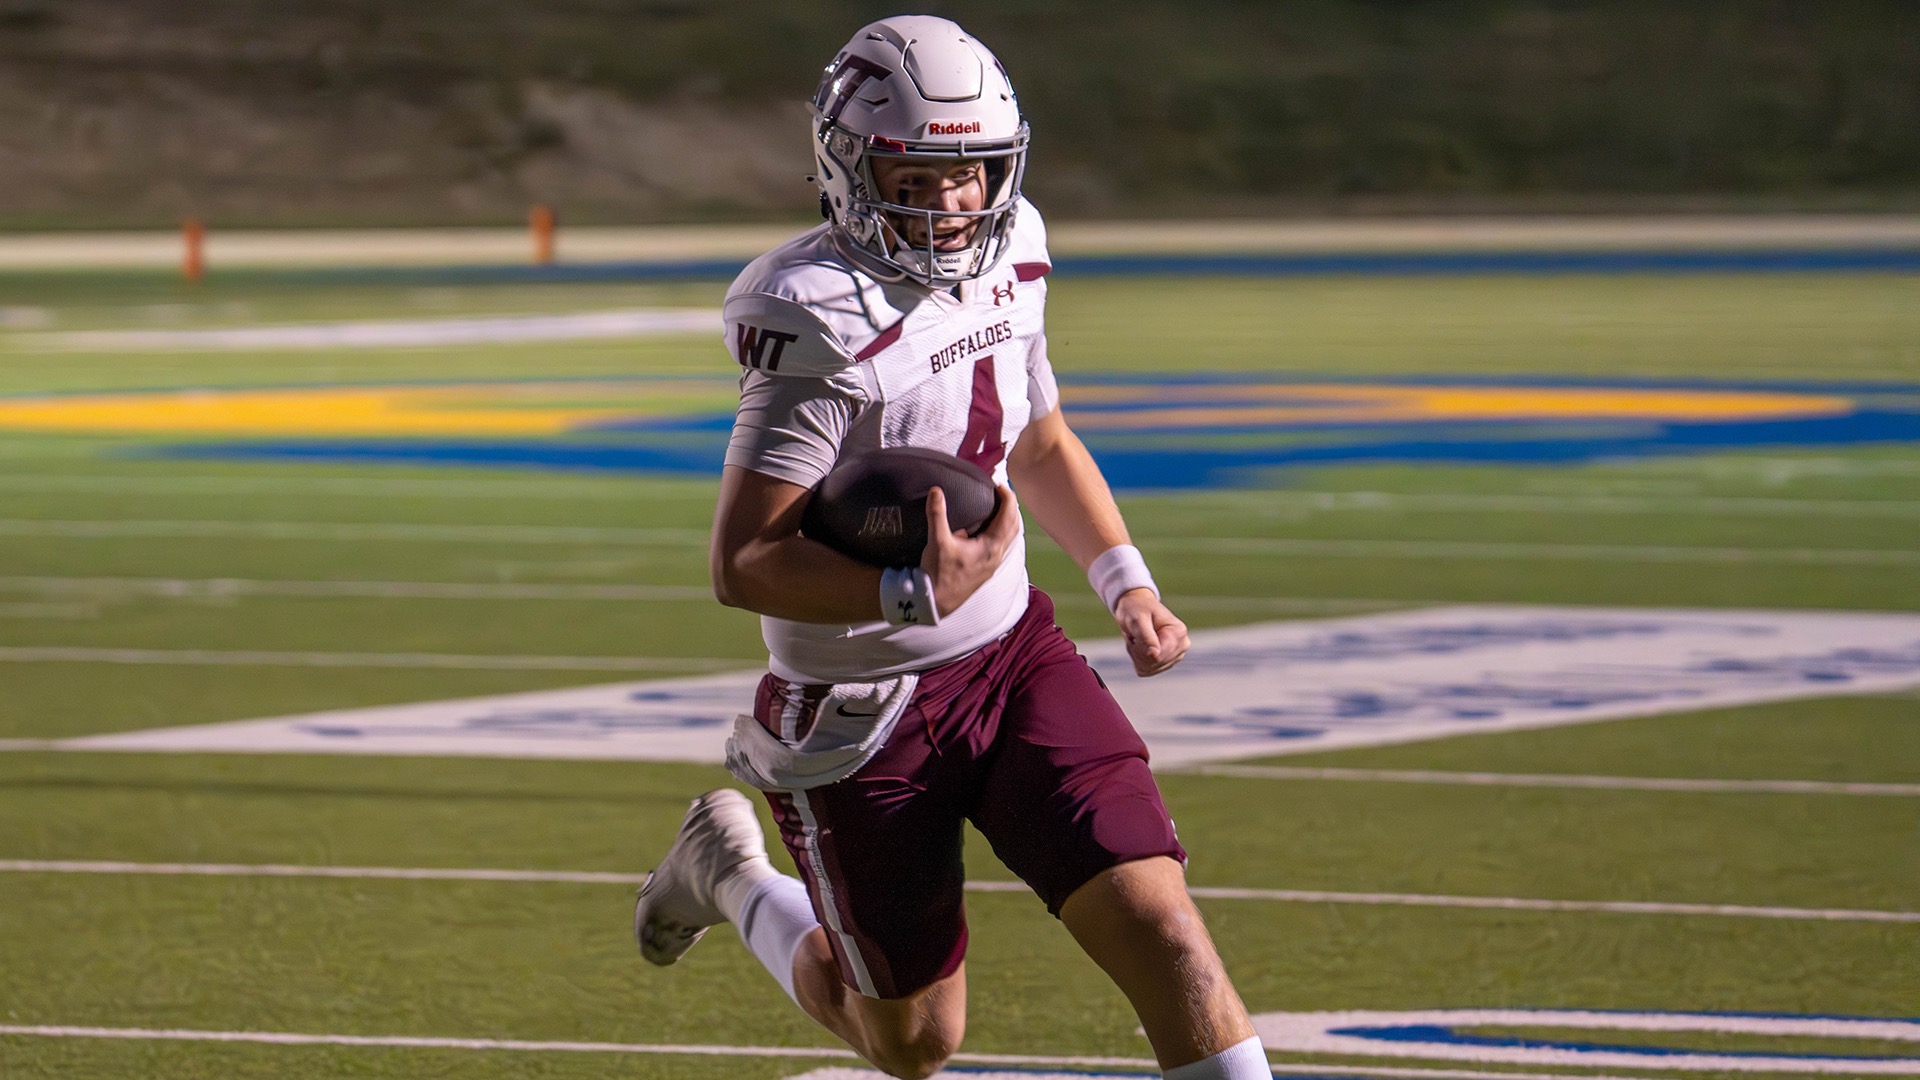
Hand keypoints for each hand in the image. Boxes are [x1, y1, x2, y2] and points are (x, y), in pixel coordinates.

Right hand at [921, 483, 1019, 616]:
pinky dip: (1001, 531)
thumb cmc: (938, 574)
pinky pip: (1001, 545)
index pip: (1009, 516)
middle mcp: (997, 555)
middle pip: (1014, 525)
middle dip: (1011, 506)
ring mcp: (993, 564)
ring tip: (998, 506)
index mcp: (991, 547)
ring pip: (1009, 537)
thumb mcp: (937, 542)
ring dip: (1008, 520)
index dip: (1007, 496)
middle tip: (1001, 491)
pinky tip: (988, 529)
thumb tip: (937, 491)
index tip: (999, 484)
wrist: (936, 602)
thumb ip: (937, 514)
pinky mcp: (986, 569)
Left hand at [1114, 589, 1188, 676]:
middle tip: (1136, 635)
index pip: (1159, 656)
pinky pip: (1145, 671)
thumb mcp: (1139, 619)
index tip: (1136, 634)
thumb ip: (1148, 637)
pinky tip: (1139, 645)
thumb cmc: (1137, 609)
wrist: (1135, 606)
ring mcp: (1174, 656)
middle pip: (1154, 664)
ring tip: (1138, 638)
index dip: (1141, 649)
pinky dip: (1136, 659)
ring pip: (1148, 669)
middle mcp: (1182, 646)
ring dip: (1136, 655)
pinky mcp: (1165, 664)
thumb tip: (1155, 655)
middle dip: (1139, 651)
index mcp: (1179, 632)